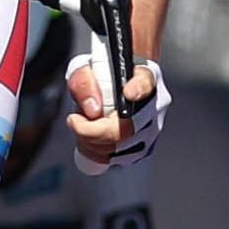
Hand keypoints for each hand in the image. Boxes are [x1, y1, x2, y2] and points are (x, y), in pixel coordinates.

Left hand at [67, 51, 167, 174]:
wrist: (108, 83)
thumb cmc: (99, 74)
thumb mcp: (84, 69)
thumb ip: (84, 82)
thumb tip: (93, 110)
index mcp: (142, 75)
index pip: (145, 82)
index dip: (139, 89)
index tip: (128, 92)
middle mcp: (154, 103)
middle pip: (130, 127)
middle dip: (93, 131)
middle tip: (74, 120)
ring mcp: (152, 127)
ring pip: (124, 148)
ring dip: (93, 144)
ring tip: (80, 128)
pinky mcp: (144, 146)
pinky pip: (121, 159)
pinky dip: (98, 154)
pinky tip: (88, 141)